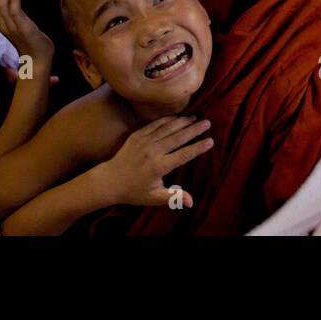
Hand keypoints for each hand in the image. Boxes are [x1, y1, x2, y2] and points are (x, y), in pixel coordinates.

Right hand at [0, 0, 53, 70]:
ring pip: (2, 2)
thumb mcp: (23, 27)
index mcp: (2, 23)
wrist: (39, 62)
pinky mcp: (21, 28)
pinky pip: (14, 10)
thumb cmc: (34, 44)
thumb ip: (19, 16)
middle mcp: (3, 24)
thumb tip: (19, 2)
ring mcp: (11, 26)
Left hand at [95, 116, 213, 207]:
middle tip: (207, 122)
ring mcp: (144, 141)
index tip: (210, 141)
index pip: (184, 154)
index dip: (198, 147)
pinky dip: (167, 119)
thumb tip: (191, 202)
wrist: (110, 180)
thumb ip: (173, 197)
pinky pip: (155, 124)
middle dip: (194, 129)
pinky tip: (177, 117)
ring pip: (168, 127)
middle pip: (178, 137)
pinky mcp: (137, 135)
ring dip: (183, 121)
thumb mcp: (154, 197)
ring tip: (195, 117)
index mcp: (159, 166)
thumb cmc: (134, 191)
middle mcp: (153, 151)